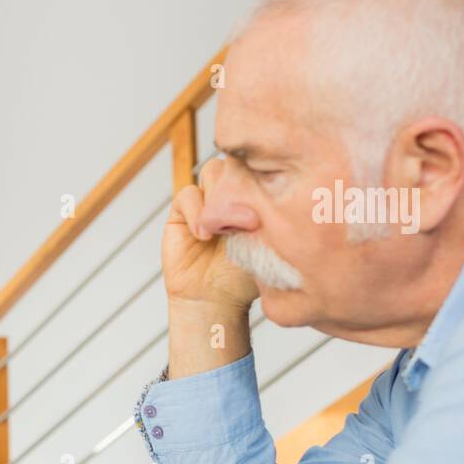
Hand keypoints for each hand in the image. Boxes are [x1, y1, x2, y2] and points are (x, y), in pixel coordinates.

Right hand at [161, 158, 258, 310]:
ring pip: (212, 172)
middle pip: (235, 162)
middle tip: (250, 219)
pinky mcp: (181, 212)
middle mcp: (229, 195)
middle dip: (242, 184)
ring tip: (227, 229)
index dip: (262, 175)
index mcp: (253, 197)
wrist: (215, 300)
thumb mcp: (267, 243)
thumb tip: (282, 188)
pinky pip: (188, 195)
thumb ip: (271, 214)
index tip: (271, 200)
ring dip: (220, 196)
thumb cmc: (244, 277)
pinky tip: (204, 236)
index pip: (258, 166)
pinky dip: (196, 211)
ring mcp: (204, 201)